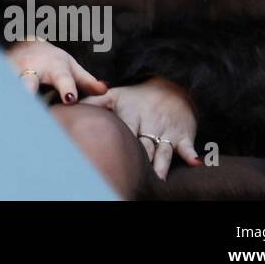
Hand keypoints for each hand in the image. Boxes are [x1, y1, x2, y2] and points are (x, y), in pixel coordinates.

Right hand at [5, 40, 107, 103]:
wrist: (25, 45)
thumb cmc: (53, 62)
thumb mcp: (71, 67)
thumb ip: (87, 81)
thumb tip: (106, 90)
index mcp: (54, 67)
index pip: (62, 78)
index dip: (66, 87)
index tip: (70, 98)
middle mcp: (32, 69)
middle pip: (28, 80)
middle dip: (27, 90)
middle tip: (28, 100)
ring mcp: (13, 74)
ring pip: (8, 86)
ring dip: (8, 99)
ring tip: (6, 117)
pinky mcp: (0, 79)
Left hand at [81, 76, 199, 179]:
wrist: (173, 87)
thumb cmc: (139, 96)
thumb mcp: (116, 94)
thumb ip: (94, 101)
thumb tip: (69, 103)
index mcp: (131, 114)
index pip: (123, 130)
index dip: (118, 141)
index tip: (109, 154)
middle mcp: (149, 123)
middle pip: (143, 144)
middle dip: (139, 158)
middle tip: (131, 172)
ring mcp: (167, 130)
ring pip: (163, 150)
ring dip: (161, 163)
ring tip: (157, 177)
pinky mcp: (183, 135)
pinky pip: (187, 146)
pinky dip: (191, 154)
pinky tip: (195, 161)